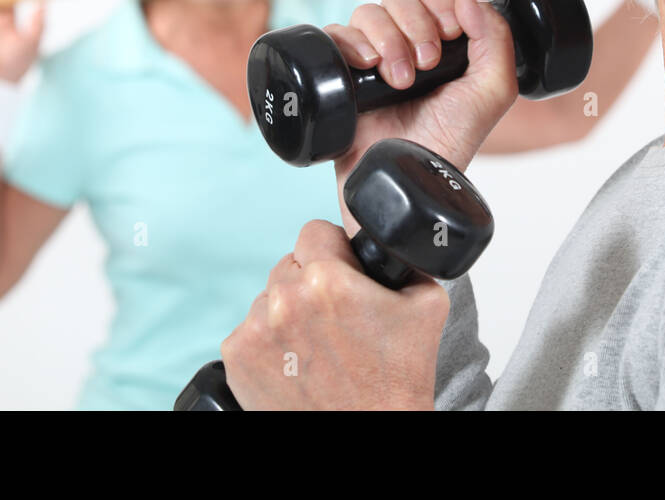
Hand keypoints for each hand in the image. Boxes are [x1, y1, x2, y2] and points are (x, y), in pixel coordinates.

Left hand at [220, 220, 447, 409]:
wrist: (372, 432)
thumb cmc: (398, 379)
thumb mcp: (426, 302)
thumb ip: (402, 260)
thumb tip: (383, 240)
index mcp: (328, 280)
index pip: (315, 232)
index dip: (335, 251)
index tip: (343, 272)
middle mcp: (285, 301)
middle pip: (290, 265)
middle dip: (312, 282)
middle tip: (336, 317)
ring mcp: (255, 332)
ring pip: (269, 297)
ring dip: (288, 311)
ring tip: (318, 344)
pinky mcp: (238, 360)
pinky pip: (250, 329)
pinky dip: (270, 341)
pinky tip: (297, 361)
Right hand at [322, 0, 517, 232]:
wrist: (409, 176)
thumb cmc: (450, 140)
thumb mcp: (492, 89)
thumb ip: (494, 35)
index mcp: (442, 43)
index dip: (442, 6)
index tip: (451, 35)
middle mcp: (406, 45)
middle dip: (416, 25)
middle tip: (427, 63)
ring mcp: (373, 58)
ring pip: (369, 12)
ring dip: (388, 39)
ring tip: (400, 79)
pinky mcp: (343, 72)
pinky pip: (336, 33)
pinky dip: (353, 43)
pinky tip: (369, 67)